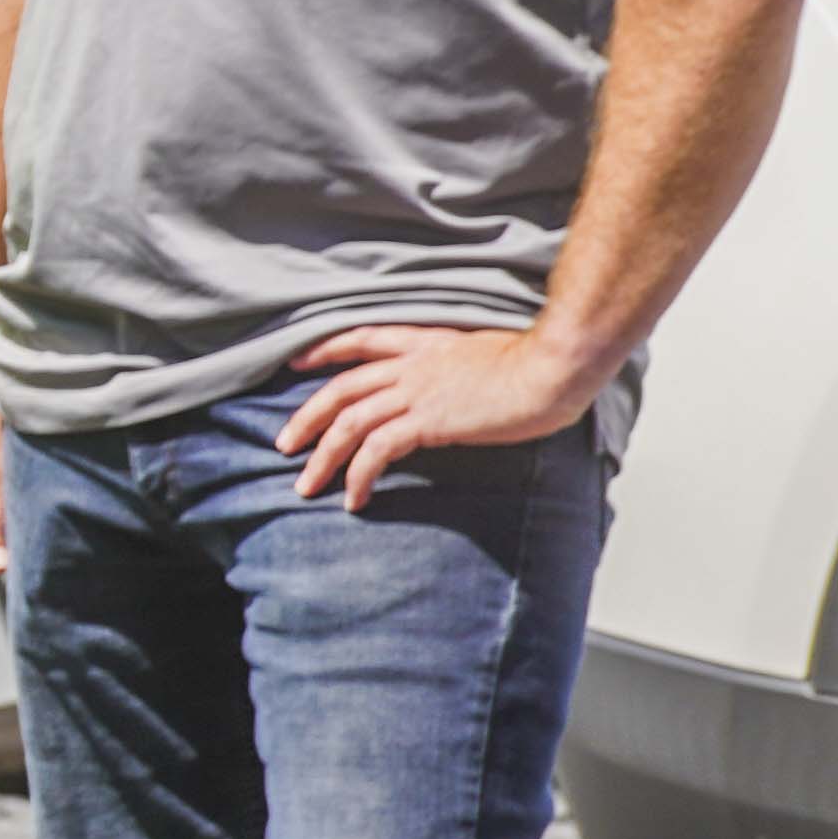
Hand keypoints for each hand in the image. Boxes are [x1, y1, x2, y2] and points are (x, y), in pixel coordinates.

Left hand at [278, 323, 610, 509]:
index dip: (323, 351)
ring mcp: (416, 392)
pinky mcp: (427, 421)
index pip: (360, 340)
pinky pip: (377, 451)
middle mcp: (411, 365)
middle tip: (284, 445)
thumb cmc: (537, 364)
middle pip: (340, 389)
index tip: (296, 363)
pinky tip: (354, 498)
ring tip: (306, 485)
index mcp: (424, 343)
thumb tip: (456, 387)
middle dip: (306, 418)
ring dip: (322, 457)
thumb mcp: (486, 355)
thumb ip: (458, 367)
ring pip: (349, 424)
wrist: (553, 367)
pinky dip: (359, 476)